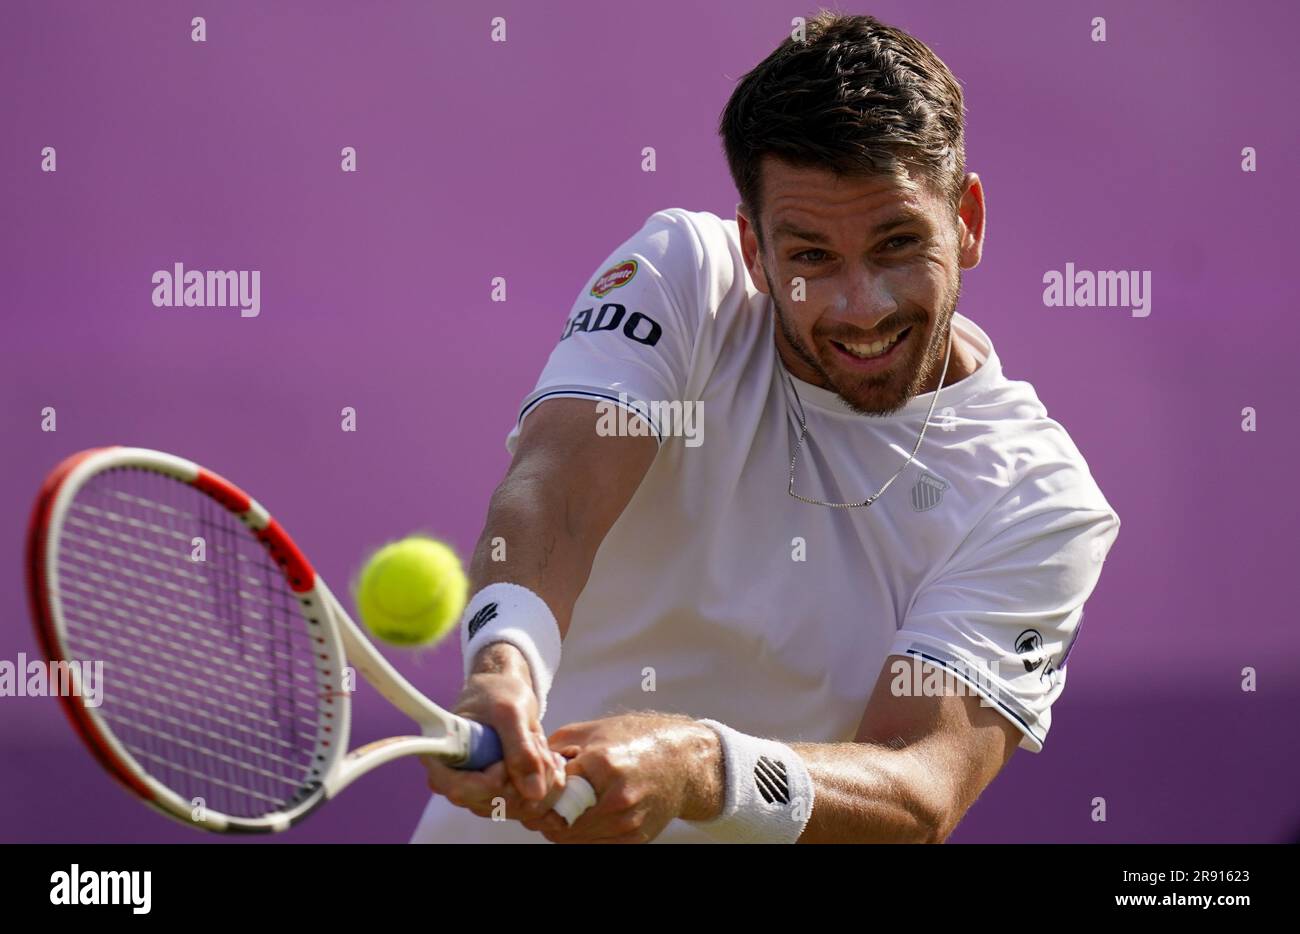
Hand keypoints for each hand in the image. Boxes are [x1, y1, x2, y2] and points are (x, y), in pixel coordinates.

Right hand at [422, 651, 565, 823]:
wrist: (505, 691)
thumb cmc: (498, 694)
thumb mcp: (511, 713)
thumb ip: (521, 749)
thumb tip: (534, 792)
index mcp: (441, 758)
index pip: (463, 791)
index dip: (493, 782)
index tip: (507, 759)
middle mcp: (454, 782)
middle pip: (494, 803)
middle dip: (525, 775)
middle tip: (534, 742)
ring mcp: (477, 792)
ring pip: (517, 806)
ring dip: (540, 776)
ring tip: (536, 744)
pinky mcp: (499, 795)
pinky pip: (528, 804)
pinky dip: (545, 782)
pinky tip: (543, 757)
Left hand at [521, 712, 719, 843]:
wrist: (683, 761)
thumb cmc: (634, 738)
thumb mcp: (590, 731)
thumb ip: (553, 750)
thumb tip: (521, 768)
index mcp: (603, 764)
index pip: (548, 793)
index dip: (531, 794)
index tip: (525, 789)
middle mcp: (616, 798)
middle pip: (556, 823)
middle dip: (540, 814)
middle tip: (537, 802)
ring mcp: (627, 822)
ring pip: (570, 838)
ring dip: (557, 826)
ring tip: (559, 806)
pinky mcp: (633, 839)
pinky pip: (591, 844)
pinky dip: (579, 833)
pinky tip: (581, 814)